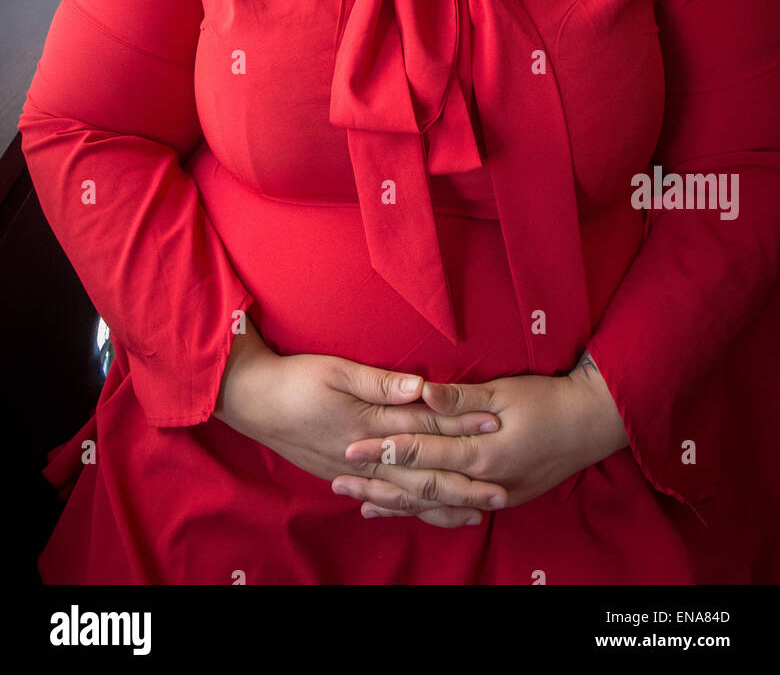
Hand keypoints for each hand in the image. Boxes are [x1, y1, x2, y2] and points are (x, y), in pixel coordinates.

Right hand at [213, 331, 501, 505]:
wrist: (252, 401)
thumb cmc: (296, 378)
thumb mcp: (337, 369)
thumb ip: (380, 382)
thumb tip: (420, 387)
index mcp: (368, 423)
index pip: (426, 428)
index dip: (463, 429)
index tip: (497, 428)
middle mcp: (365, 454)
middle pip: (423, 473)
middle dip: (464, 484)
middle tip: (501, 494)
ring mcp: (353, 470)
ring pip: (405, 494)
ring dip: (441, 504)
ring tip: (475, 514)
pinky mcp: (342, 475)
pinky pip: (382, 499)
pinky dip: (407, 510)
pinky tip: (424, 515)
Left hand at [332, 366, 629, 527]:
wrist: (591, 425)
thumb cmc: (549, 400)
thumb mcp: (505, 392)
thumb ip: (462, 398)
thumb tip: (422, 391)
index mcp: (483, 451)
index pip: (424, 452)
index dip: (385, 450)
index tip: (352, 448)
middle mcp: (485, 480)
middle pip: (422, 485)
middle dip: (380, 483)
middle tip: (340, 478)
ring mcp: (495, 494)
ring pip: (436, 504)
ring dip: (397, 503)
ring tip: (361, 503)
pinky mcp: (503, 497)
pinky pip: (456, 509)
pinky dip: (428, 510)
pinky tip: (406, 509)